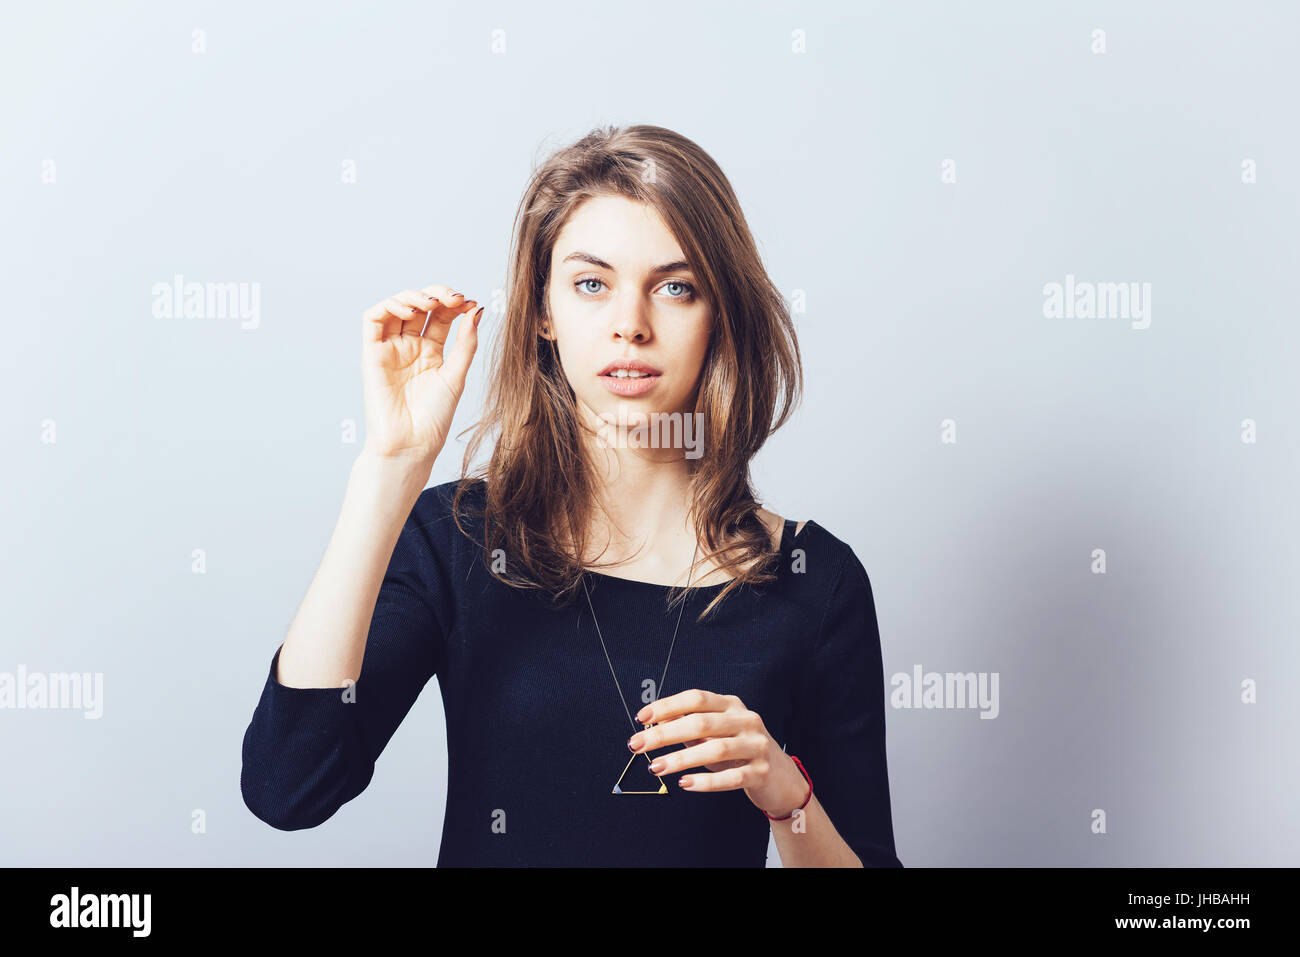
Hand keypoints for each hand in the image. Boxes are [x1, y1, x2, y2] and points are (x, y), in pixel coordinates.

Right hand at [360, 284, 484, 466]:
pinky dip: (389, 306)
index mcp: (431, 352)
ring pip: (396, 307)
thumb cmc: (433, 418)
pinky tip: (410, 310)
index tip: (471, 303)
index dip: (454, 305)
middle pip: (420, 307)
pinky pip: (372, 319)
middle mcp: (409, 347)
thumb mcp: (456, 376)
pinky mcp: (371, 353)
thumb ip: (466, 343)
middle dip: (438, 295)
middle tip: (455, 298)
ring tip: (432, 303)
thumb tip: (476, 310)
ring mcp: (390, 349)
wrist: (411, 444)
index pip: (441, 316)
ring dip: (413, 296)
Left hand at [627, 689, 809, 817]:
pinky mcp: (761, 772)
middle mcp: (746, 720)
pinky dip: (706, 781)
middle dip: (665, 734)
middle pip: (701, 722)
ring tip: (656, 768)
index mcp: (731, 705)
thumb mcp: (715, 734)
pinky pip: (731, 777)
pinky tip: (685, 784)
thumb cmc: (739, 753)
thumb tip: (655, 722)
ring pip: (716, 749)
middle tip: (637, 745)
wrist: (781, 778)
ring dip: (681, 759)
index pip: (696, 698)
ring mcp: (756, 745)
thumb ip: (690, 726)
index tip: (642, 718)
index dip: (667, 706)